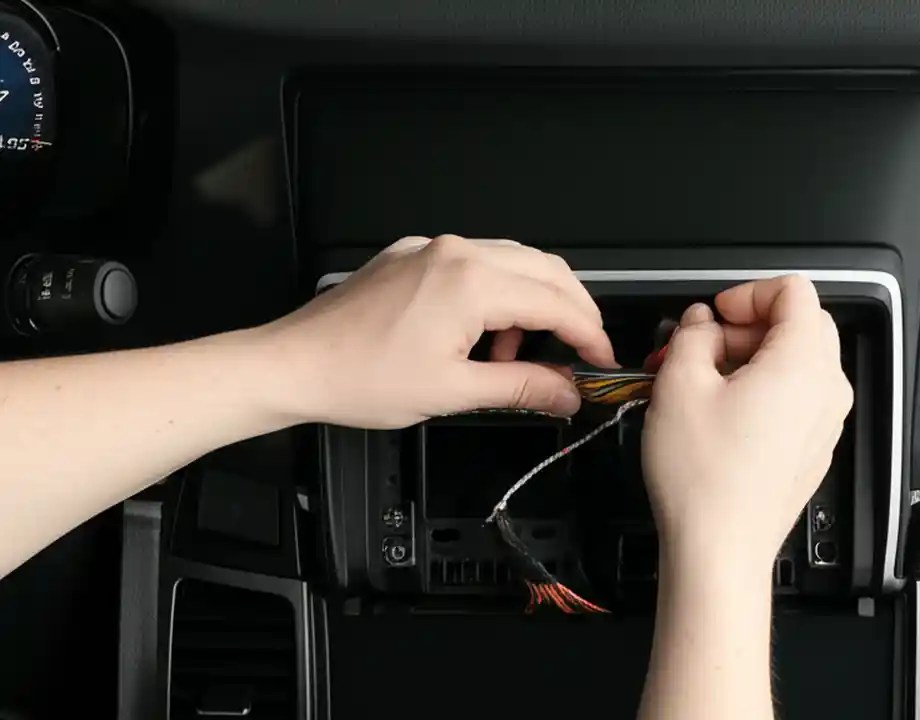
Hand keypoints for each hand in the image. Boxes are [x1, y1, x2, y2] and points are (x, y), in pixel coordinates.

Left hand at [263, 235, 616, 428]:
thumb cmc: (357, 377)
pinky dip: (498, 293)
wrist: (293, 365)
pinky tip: (483, 334)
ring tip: (520, 355)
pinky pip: (476, 262)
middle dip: (572, 311)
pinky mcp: (413, 256)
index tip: (603, 362)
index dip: (589, 335)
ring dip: (534, 302)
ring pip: (514, 261)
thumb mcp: (453, 392)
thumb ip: (522, 386)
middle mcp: (455, 252)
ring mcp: (432, 249)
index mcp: (471, 283)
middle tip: (582, 353)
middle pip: (545, 270)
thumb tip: (567, 392)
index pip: (556, 301)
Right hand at [641, 275, 852, 572]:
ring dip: (749, 358)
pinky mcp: (813, 448)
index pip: (794, 290)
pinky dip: (761, 389)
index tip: (714, 315)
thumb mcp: (678, 384)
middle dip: (745, 326)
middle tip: (700, 346)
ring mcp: (825, 422)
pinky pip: (795, 398)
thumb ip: (691, 334)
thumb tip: (700, 323)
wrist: (719, 550)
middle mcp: (827, 390)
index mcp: (804, 363)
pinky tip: (718, 411)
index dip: (747, 293)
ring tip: (699, 381)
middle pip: (799, 324)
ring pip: (796, 362)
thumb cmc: (704, 478)